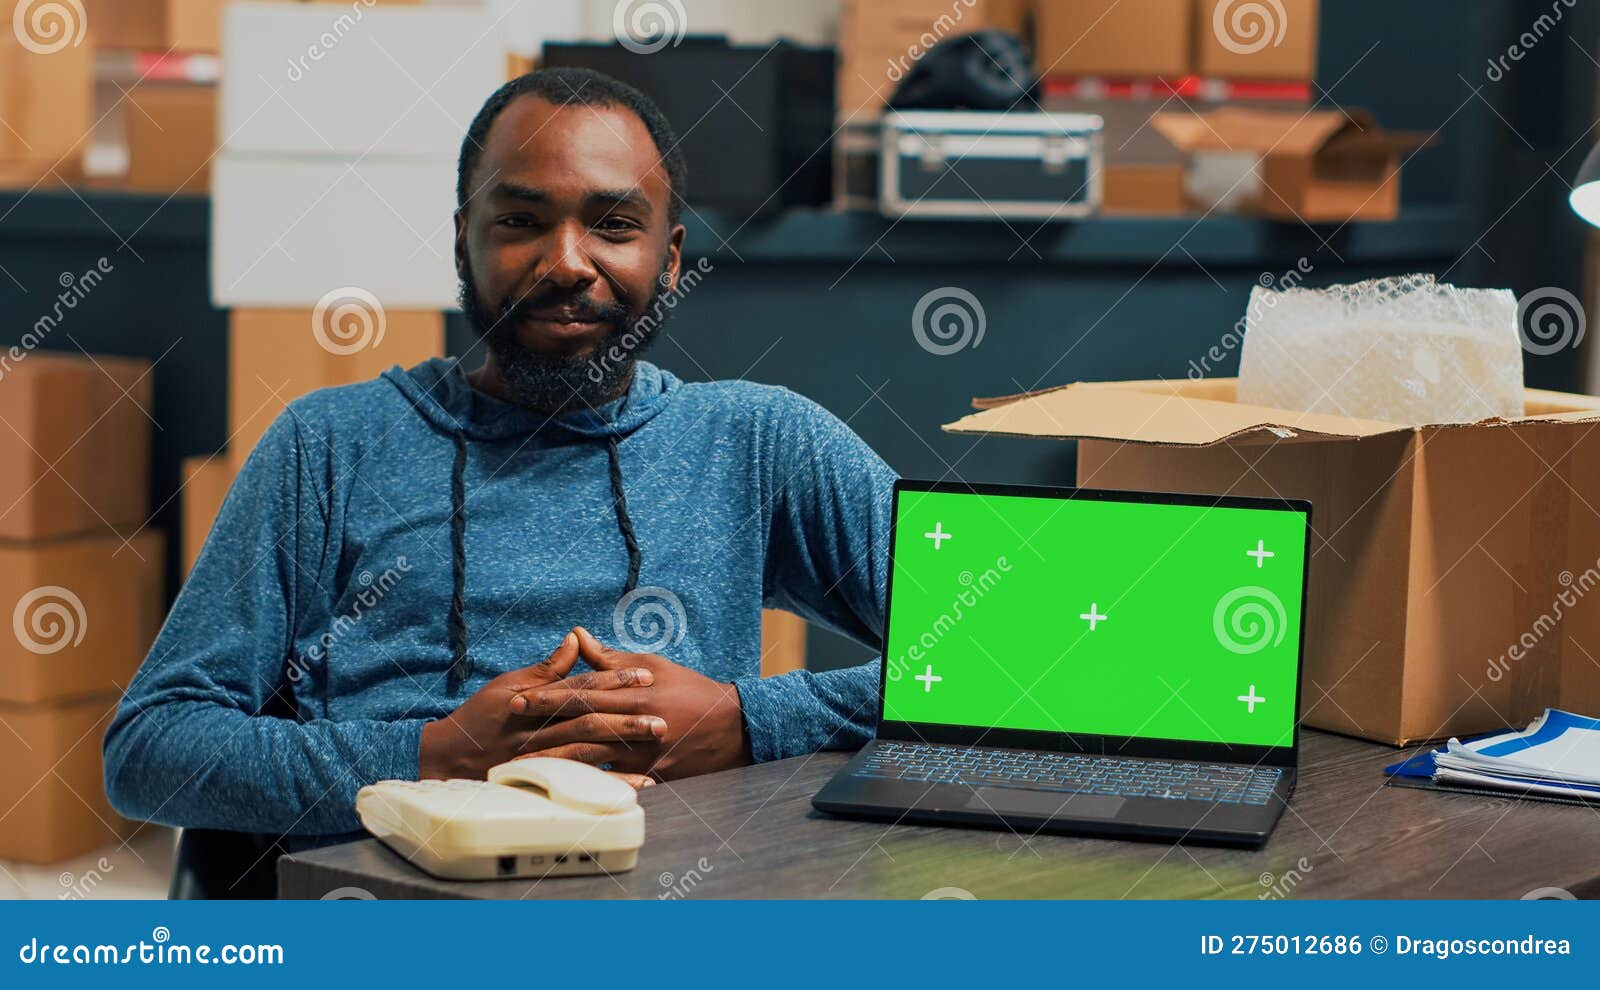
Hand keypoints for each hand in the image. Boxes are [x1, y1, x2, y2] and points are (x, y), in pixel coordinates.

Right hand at [418, 630, 664, 784]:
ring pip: (589, 750)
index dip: (614, 680)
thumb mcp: (509, 685)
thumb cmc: (482, 717)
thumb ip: (546, 667)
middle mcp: (541, 728)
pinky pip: (583, 782)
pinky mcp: (543, 780)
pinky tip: (641, 783)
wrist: (450, 757)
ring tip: (657, 741)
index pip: (581, 687)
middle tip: (663, 714)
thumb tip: (576, 639)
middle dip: (628, 715)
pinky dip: (613, 782)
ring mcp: (542, 757)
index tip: (646, 675)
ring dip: (625, 746)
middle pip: (591, 718)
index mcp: (537, 701)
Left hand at [508, 627, 751, 779]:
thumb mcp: (654, 664)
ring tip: (524, 760)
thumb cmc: (691, 691)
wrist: (732, 727)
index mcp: (637, 691)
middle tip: (512, 728)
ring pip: (592, 756)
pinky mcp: (651, 775)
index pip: (584, 691)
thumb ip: (611, 657)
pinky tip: (560, 786)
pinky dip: (586, 783)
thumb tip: (577, 635)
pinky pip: (612, 782)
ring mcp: (645, 752)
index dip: (549, 694)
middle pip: (582, 723)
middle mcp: (638, 721)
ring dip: (555, 757)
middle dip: (543, 725)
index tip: (520, 696)